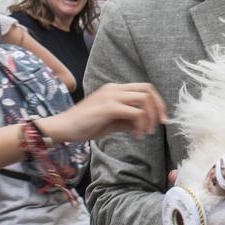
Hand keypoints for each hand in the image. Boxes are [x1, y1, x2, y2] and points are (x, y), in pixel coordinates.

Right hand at [39, 82, 167, 142]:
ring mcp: (111, 96)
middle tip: (160, 124)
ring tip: (145, 132)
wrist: (63, 127)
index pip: (144, 88)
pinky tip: (136, 135)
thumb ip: (128, 120)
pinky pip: (135, 113)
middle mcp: (114, 89)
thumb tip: (144, 125)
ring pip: (144, 99)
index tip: (160, 119)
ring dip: (150, 117)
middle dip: (159, 107)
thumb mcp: (112, 122)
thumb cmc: (85, 125)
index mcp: (115, 89)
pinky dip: (141, 125)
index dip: (157, 103)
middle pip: (148, 89)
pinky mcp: (108, 107)